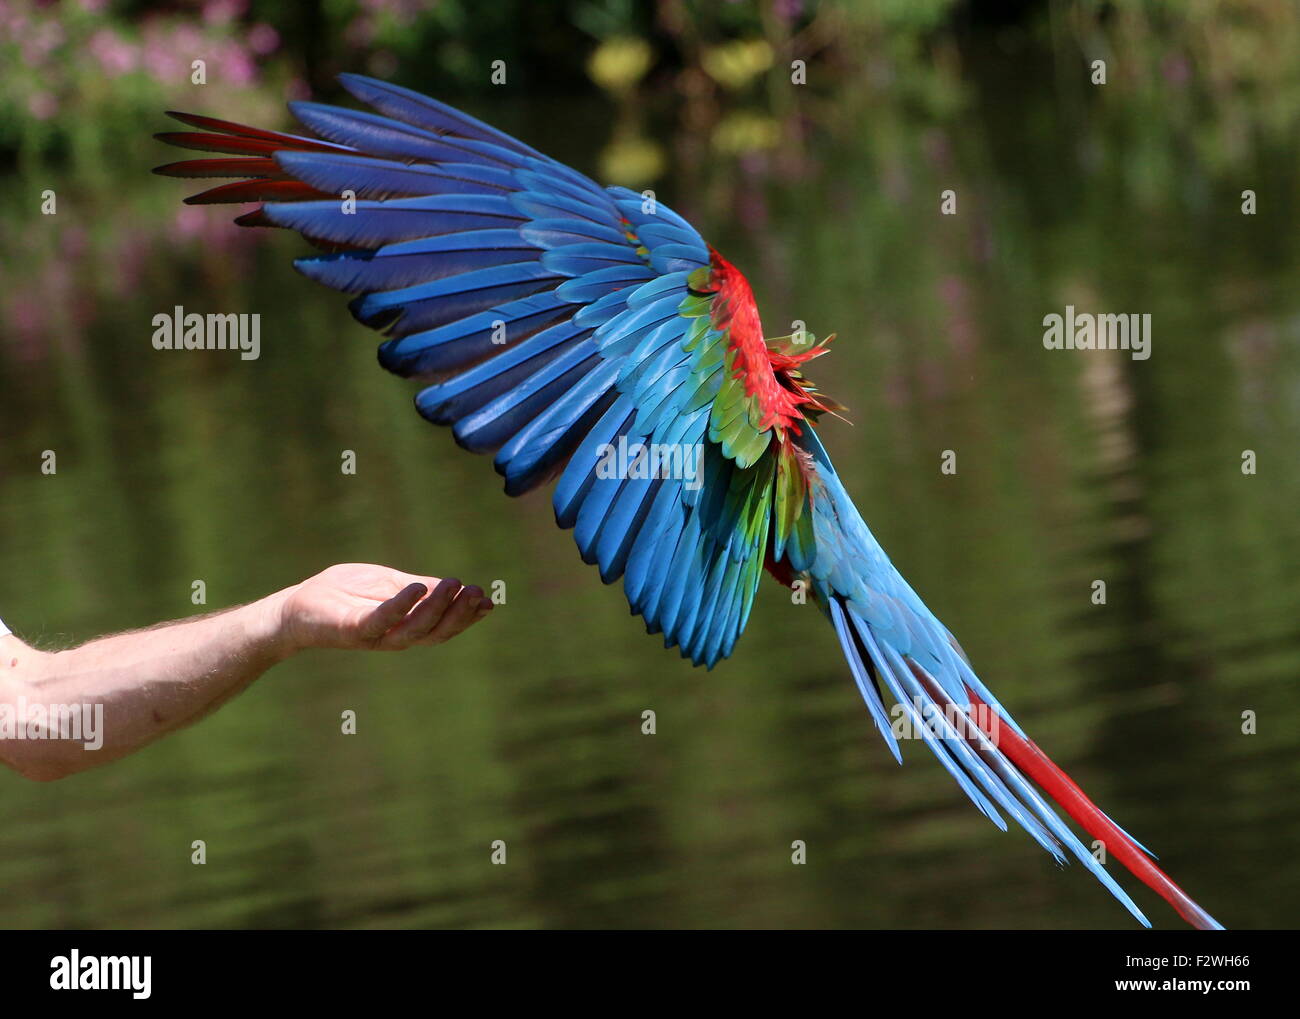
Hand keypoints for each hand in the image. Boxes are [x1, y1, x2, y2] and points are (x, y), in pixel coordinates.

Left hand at [276, 564, 493, 652]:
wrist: (297, 607)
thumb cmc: (344, 594)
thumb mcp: (392, 584)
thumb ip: (422, 588)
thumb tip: (462, 587)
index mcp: (406, 628)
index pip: (443, 627)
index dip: (467, 617)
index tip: (489, 601)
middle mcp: (394, 638)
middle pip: (435, 632)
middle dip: (459, 614)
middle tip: (477, 593)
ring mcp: (374, 637)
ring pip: (414, 630)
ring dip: (437, 608)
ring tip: (455, 585)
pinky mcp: (352, 630)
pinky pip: (381, 620)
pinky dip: (401, 605)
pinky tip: (417, 588)